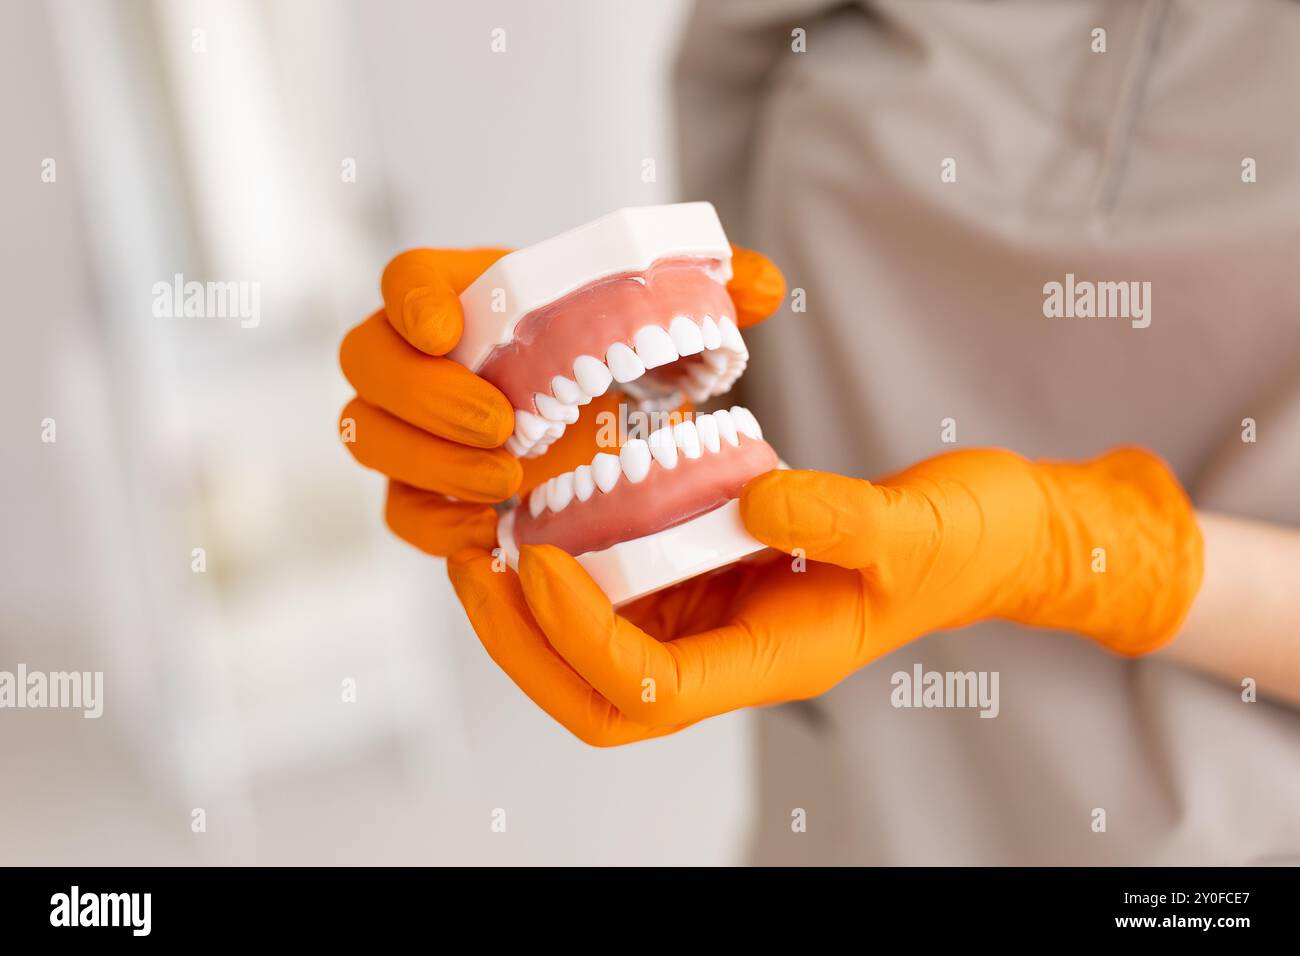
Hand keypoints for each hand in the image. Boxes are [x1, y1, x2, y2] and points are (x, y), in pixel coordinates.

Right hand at [338, 245, 786, 553]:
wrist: (616, 440)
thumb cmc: (628, 368)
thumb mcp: (673, 326)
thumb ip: (716, 294)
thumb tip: (763, 283)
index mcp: (474, 300)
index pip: (407, 281)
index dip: (411, 300)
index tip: (448, 326)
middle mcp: (427, 362)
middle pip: (367, 364)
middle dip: (422, 395)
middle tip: (502, 424)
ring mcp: (418, 432)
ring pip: (371, 441)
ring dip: (430, 463)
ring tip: (508, 482)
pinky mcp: (430, 496)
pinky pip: (403, 513)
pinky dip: (438, 525)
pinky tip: (493, 533)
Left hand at [449, 447, 1202, 744]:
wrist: (988, 539)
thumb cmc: (963, 543)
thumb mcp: (916, 525)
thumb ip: (841, 518)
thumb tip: (752, 500)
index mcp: (777, 660)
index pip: (650, 688)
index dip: (580, 636)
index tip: (539, 559)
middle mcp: (733, 656)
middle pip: (600, 700)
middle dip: (525, 647)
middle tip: (477, 567)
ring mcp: (718, 625)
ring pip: (598, 659)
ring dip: (530, 616)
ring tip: (485, 543)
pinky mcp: (714, 585)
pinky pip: (623, 600)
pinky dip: (570, 572)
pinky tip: (545, 514)